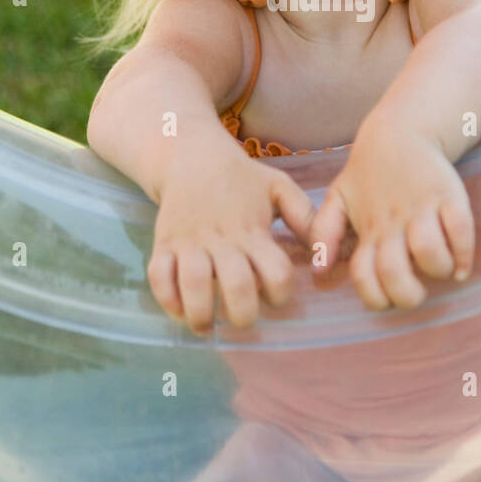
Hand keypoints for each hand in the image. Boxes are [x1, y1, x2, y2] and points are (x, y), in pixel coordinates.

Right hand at [147, 142, 315, 334]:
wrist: (191, 155)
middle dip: (242, 314)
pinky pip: (159, 276)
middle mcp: (222, 238)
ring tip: (206, 326)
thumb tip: (322, 252)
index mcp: (253, 230)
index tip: (274, 298)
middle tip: (242, 320)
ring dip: (201, 314)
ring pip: (194, 285)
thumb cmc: (241, 178)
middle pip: (237, 285)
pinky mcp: (164, 243)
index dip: (280, 294)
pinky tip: (179, 308)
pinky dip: (167, 299)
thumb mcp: (279, 187)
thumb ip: (304, 217)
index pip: (276, 272)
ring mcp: (190, 242)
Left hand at [308, 119, 474, 311]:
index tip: (389, 299)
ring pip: (429, 250)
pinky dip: (464, 254)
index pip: (363, 275)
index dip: (375, 298)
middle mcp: (393, 221)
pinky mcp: (448, 195)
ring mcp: (422, 208)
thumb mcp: (338, 197)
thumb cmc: (368, 173)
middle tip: (417, 293)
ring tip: (440, 269)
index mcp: (367, 228)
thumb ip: (325, 233)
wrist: (400, 131)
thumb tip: (319, 271)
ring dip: (438, 269)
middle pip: (395, 271)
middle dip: (408, 295)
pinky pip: (460, 228)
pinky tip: (461, 265)